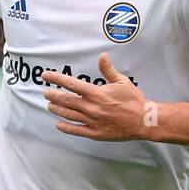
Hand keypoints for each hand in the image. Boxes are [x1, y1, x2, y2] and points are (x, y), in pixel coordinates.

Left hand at [42, 54, 157, 141]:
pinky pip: (76, 130)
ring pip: (68, 115)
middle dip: (53, 96)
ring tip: (50, 106)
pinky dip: (65, 128)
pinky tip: (58, 125)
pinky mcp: (95, 133)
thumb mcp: (122, 81)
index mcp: (96, 93)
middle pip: (65, 100)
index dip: (56, 79)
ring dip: (57, 109)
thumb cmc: (134, 101)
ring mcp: (92, 121)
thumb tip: (102, 56)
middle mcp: (91, 107)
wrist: (143, 121)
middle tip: (45, 93)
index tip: (46, 75)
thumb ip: (108, 70)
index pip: (71, 84)